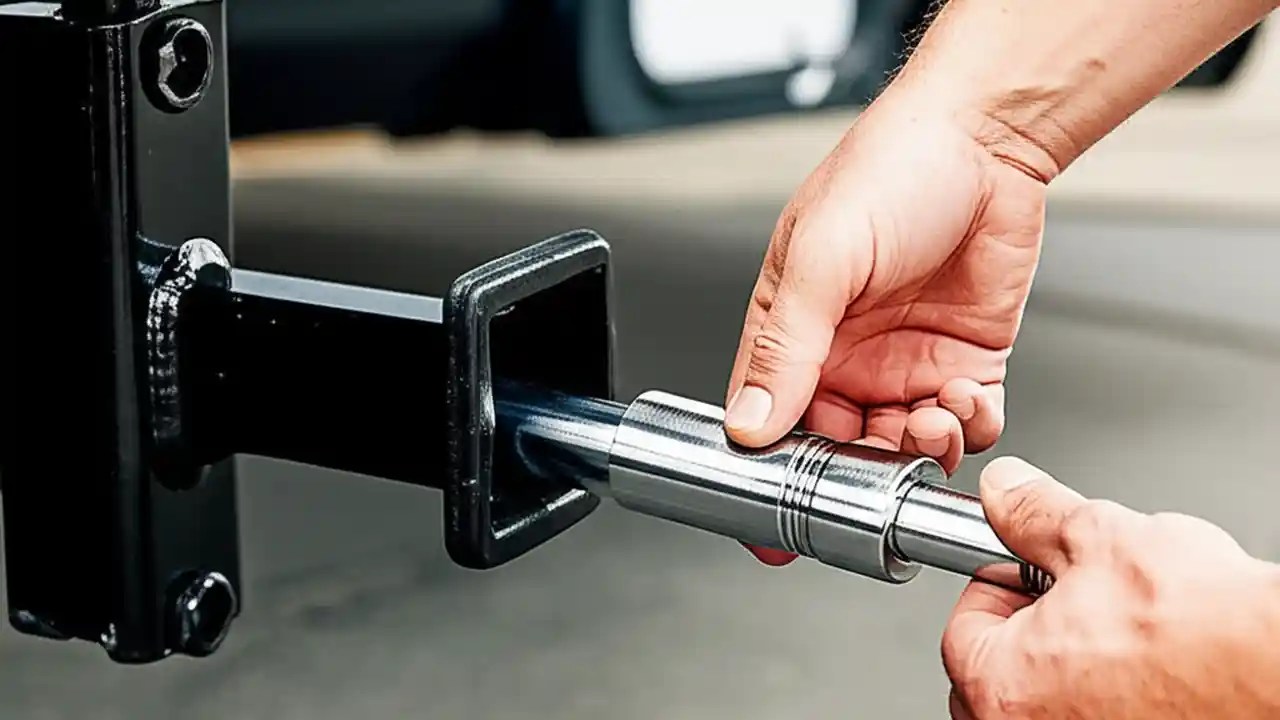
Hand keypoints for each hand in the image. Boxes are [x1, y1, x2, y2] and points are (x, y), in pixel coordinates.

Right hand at [725, 89, 1046, 564]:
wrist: (987, 139)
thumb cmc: (891, 171)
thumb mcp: (822, 262)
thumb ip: (785, 349)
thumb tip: (748, 423)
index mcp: (792, 329)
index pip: (767, 420)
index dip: (770, 474)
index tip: (779, 523)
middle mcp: (844, 353)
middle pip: (838, 447)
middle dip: (860, 469)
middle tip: (878, 464)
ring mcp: (904, 360)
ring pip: (902, 446)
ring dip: (918, 450)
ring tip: (929, 419)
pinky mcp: (963, 358)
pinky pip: (963, 423)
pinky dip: (967, 427)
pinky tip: (963, 395)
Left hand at [944, 457, 1279, 718]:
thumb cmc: (1202, 627)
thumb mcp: (1097, 536)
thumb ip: (1031, 513)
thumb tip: (1004, 492)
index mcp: (1000, 686)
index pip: (962, 630)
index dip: (996, 585)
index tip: (1019, 571)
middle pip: (995, 675)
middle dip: (1025, 630)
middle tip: (1069, 600)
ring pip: (1043, 703)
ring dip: (1064, 667)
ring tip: (1114, 631)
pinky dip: (1104, 699)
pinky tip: (1142, 670)